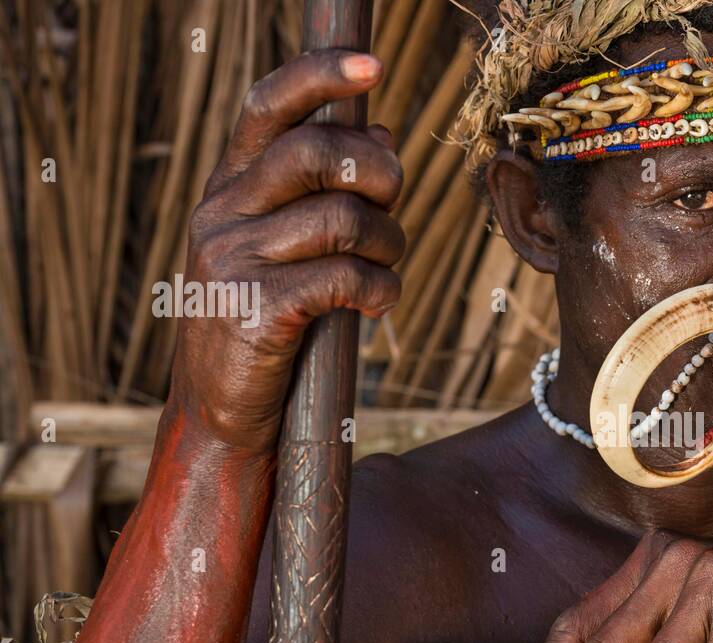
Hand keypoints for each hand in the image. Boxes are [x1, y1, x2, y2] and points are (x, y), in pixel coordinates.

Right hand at [172, 50, 404, 454]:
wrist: (222, 413)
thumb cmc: (270, 324)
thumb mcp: (287, 250)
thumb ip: (324, 193)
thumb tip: (380, 133)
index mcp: (229, 190)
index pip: (269, 108)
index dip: (320, 76)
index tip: (372, 63)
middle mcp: (222, 213)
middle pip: (319, 153)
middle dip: (381, 175)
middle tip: (393, 208)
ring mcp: (234, 259)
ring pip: (344, 217)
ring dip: (389, 244)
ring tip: (386, 271)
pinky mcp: (256, 309)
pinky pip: (347, 276)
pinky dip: (382, 291)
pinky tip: (378, 308)